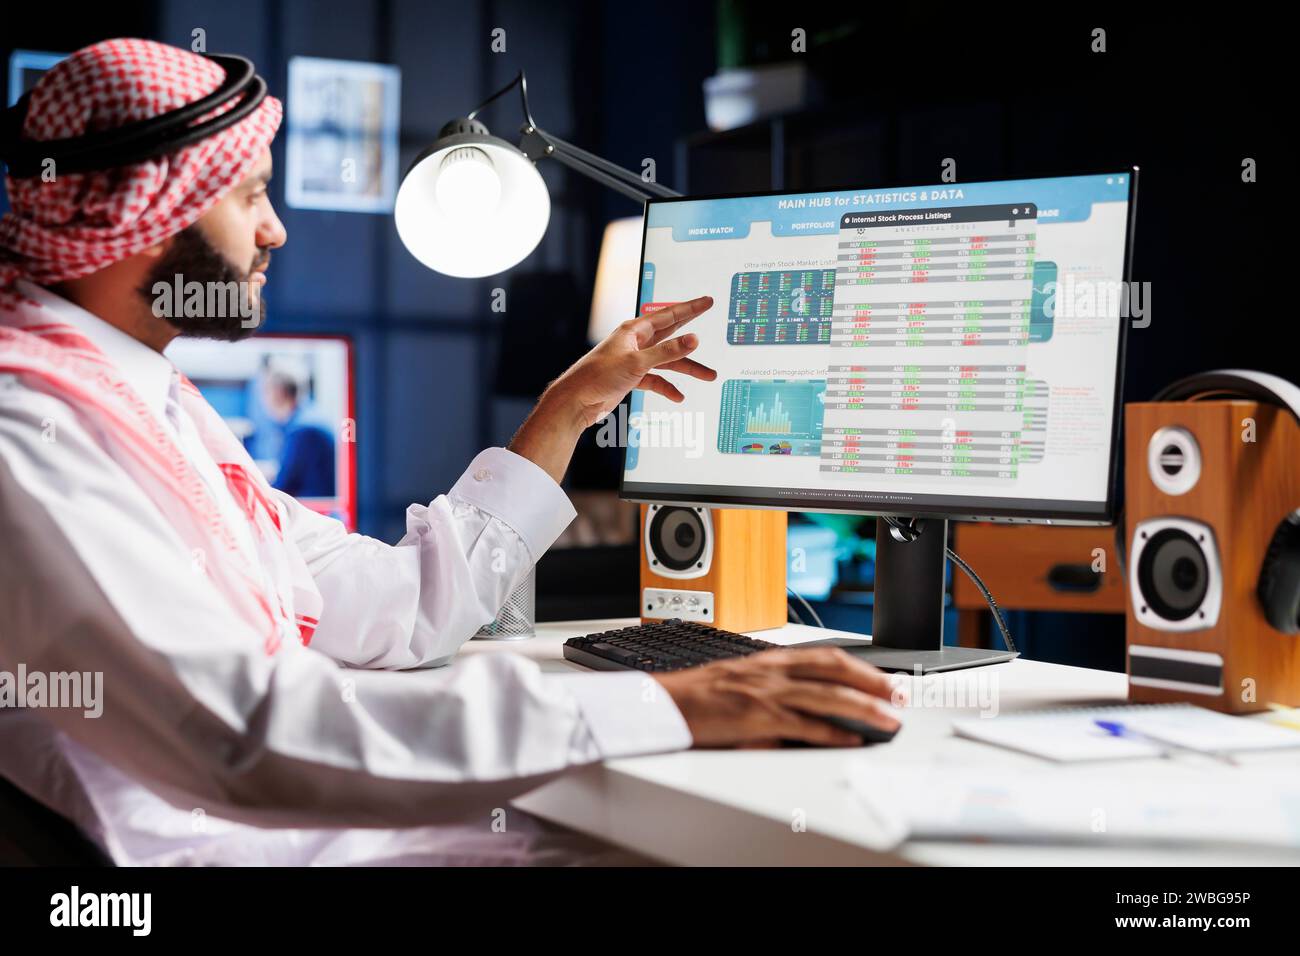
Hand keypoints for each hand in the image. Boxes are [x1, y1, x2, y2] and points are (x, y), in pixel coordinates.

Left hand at [508, 295, 716, 482]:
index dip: (689, 308)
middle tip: (708, 316)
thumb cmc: (597, 376)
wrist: (576, 401)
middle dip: (691, 331)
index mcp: (634, 331)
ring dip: (686, 368)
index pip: (668, 316)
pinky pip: (656, 379)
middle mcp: (635, 343)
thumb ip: (667, 351)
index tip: (705, 302)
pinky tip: (678, 395)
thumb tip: (692, 339)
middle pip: (670, 334)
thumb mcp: (637, 362)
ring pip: (667, 361)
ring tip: (707, 376)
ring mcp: (634, 360)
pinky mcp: (631, 378)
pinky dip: (667, 387)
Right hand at [653, 647, 903, 747]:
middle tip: (899, 695)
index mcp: (772, 659)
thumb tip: (806, 707)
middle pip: (836, 670)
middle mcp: (774, 671)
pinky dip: (832, 732)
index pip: (828, 657)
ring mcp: (768, 693)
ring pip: (828, 696)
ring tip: (888, 720)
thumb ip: (776, 687)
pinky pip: (804, 725)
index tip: (885, 679)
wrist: (666, 701)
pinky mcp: (759, 717)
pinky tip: (849, 738)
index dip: (862, 667)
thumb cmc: (700, 693)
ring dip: (864, 709)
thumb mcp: (743, 680)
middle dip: (873, 683)